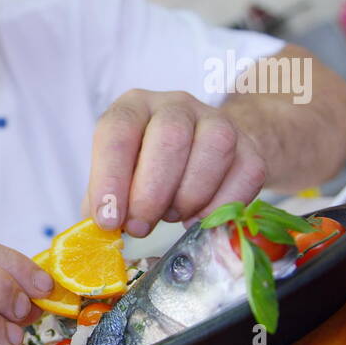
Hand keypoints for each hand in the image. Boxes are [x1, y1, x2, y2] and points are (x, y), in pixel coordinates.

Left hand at [84, 89, 267, 236]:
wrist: (201, 155)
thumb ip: (104, 204)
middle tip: (140, 227)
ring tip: (172, 216)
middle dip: (151, 193)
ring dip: (189, 195)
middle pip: (169, 137)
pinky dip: (222, 205)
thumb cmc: (146, 171)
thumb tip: (96, 239)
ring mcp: (216, 120)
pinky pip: (247, 172)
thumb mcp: (116, 179)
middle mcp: (174, 105)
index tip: (109, 220)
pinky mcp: (249, 146)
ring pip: (214, 147)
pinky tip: (200, 219)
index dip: (110, 178)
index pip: (117, 131)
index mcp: (132, 107)